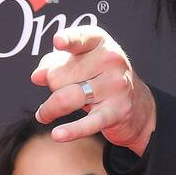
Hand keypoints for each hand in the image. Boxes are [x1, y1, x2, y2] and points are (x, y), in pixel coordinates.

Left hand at [31, 26, 155, 152]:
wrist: (138, 105)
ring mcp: (115, 86)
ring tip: (44, 114)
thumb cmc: (101, 78)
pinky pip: (88, 123)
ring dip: (49, 109)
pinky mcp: (116, 112)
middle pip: (59, 76)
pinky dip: (72, 130)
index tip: (58, 42)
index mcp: (100, 42)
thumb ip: (54, 64)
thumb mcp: (79, 63)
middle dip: (52, 87)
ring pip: (66, 98)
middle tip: (60, 91)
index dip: (69, 41)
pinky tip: (58, 135)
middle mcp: (111, 60)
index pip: (81, 39)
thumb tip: (37, 76)